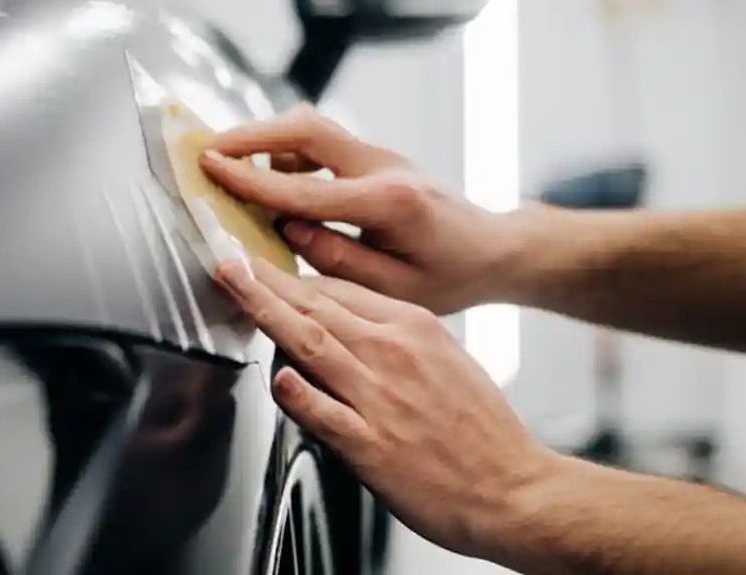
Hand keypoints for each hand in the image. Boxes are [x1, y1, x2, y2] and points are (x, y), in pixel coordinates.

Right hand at [200, 106, 520, 314]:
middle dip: (251, 136)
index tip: (210, 168)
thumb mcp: (396, 289)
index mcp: (389, 203)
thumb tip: (287, 230)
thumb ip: (338, 261)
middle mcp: (384, 166)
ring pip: (312, 128)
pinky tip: (270, 177)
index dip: (251, 180)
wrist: (492, 249)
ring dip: (266, 139)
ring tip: (228, 162)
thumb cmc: (450, 277)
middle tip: (208, 149)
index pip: (304, 189)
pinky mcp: (374, 156)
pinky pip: (321, 141)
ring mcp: (380, 155)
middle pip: (305, 130)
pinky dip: (287, 150)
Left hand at [214, 257, 557, 561]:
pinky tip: (278, 377)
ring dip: (266, 310)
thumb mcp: (445, 357)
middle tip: (228, 256)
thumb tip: (343, 320)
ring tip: (233, 286)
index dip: (290, 273)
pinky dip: (300, 394)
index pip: (338, 288)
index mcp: (414, 326)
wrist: (516, 489)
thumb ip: (394, 337)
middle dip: (265, 278)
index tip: (259, 259)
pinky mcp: (373, 445)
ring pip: (312, 343)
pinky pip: (326, 413)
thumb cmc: (480, 431)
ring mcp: (381, 398)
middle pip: (316, 305)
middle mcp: (394, 353)